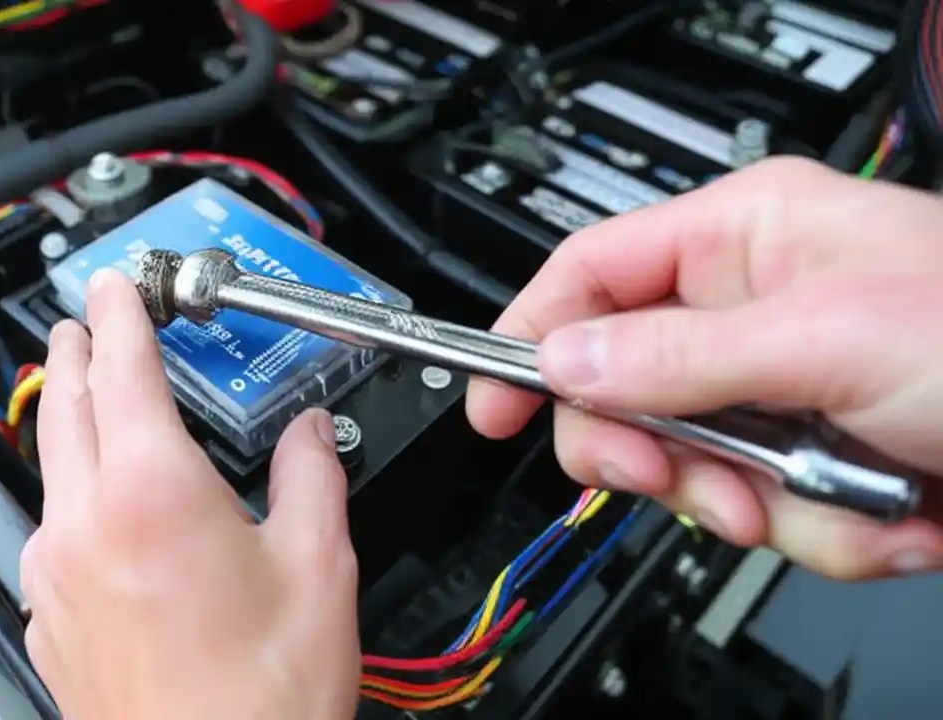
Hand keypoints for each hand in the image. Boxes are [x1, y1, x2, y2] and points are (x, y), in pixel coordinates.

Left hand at [21, 270, 359, 719]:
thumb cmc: (260, 699)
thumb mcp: (318, 565)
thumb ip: (313, 476)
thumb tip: (311, 433)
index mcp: (152, 492)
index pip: (120, 368)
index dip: (118, 314)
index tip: (114, 287)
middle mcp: (84, 526)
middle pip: (64, 407)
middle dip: (75, 354)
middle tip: (84, 325)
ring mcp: (54, 578)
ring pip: (52, 472)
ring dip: (69, 423)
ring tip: (90, 402)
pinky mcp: (48, 623)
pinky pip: (51, 535)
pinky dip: (73, 499)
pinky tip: (103, 511)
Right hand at [468, 157, 942, 579]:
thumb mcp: (822, 337)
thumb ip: (674, 355)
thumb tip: (561, 360)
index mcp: (744, 238)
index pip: (589, 274)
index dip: (530, 334)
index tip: (490, 398)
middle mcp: (752, 311)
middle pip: (621, 388)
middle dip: (653, 450)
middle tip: (674, 475)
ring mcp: (783, 390)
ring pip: (693, 468)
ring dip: (757, 504)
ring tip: (823, 497)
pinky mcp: (818, 459)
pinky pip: (765, 514)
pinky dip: (825, 532)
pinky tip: (888, 512)